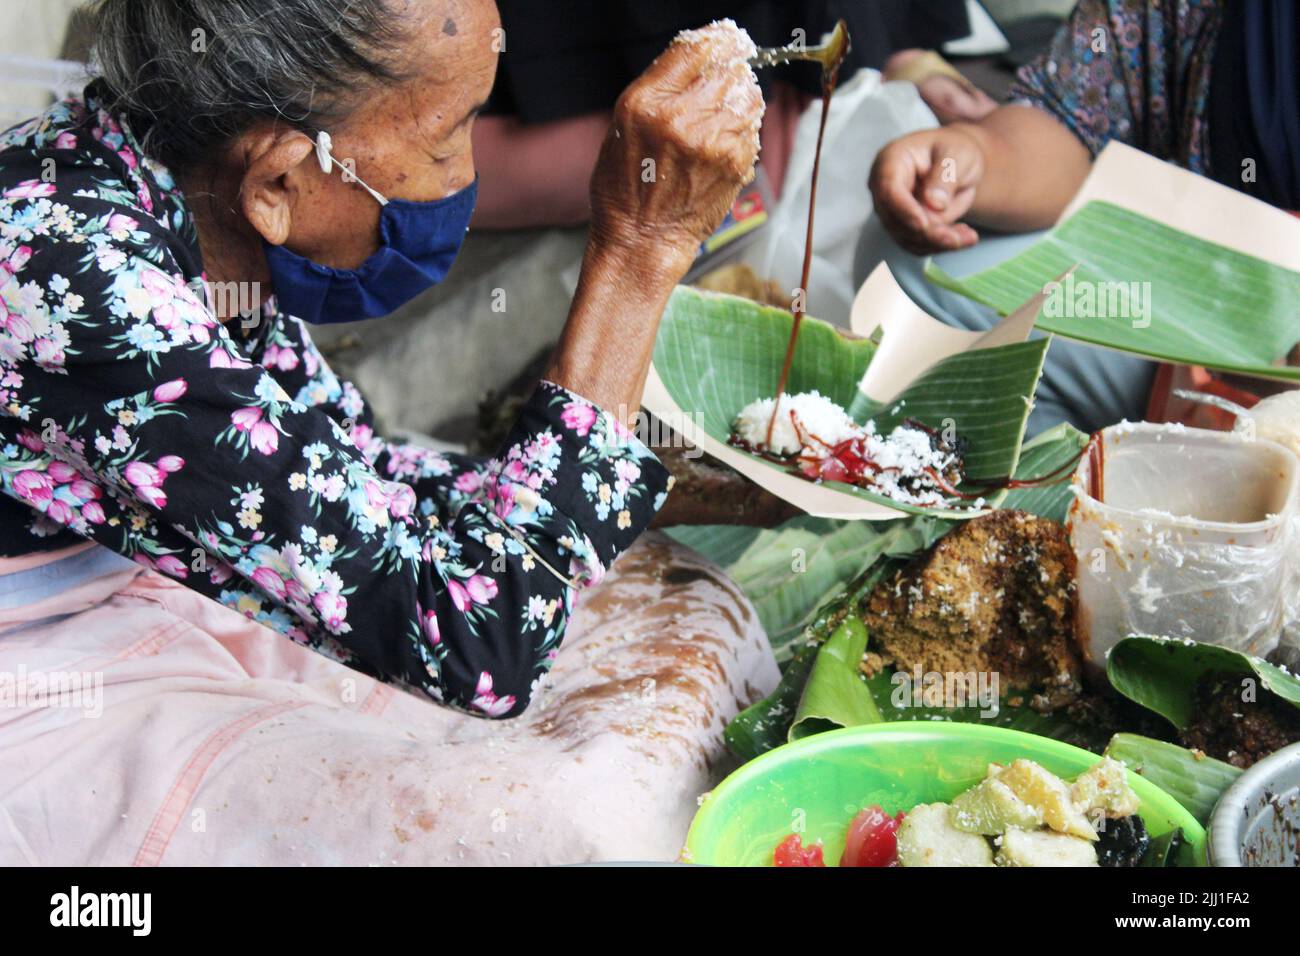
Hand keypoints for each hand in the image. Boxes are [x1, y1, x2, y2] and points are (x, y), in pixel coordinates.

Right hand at [588, 21, 764, 272]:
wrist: (642, 240)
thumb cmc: (627, 185)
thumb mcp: (624, 124)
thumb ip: (662, 87)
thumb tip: (707, 54)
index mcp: (645, 103)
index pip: (696, 48)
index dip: (721, 40)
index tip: (731, 40)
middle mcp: (679, 118)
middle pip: (729, 69)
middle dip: (731, 75)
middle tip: (719, 93)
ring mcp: (711, 142)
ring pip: (748, 97)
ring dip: (740, 103)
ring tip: (717, 125)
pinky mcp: (734, 163)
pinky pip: (752, 129)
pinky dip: (743, 132)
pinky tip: (720, 149)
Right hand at [870, 126, 985, 255]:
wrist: (956, 164)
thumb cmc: (954, 152)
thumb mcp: (958, 154)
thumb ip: (945, 176)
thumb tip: (934, 204)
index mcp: (890, 161)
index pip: (888, 190)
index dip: (904, 210)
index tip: (924, 225)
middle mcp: (883, 189)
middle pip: (895, 220)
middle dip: (927, 233)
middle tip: (957, 238)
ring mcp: (890, 211)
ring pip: (906, 238)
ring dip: (937, 242)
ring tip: (968, 236)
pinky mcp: (901, 228)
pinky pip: (917, 245)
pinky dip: (940, 245)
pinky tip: (963, 236)